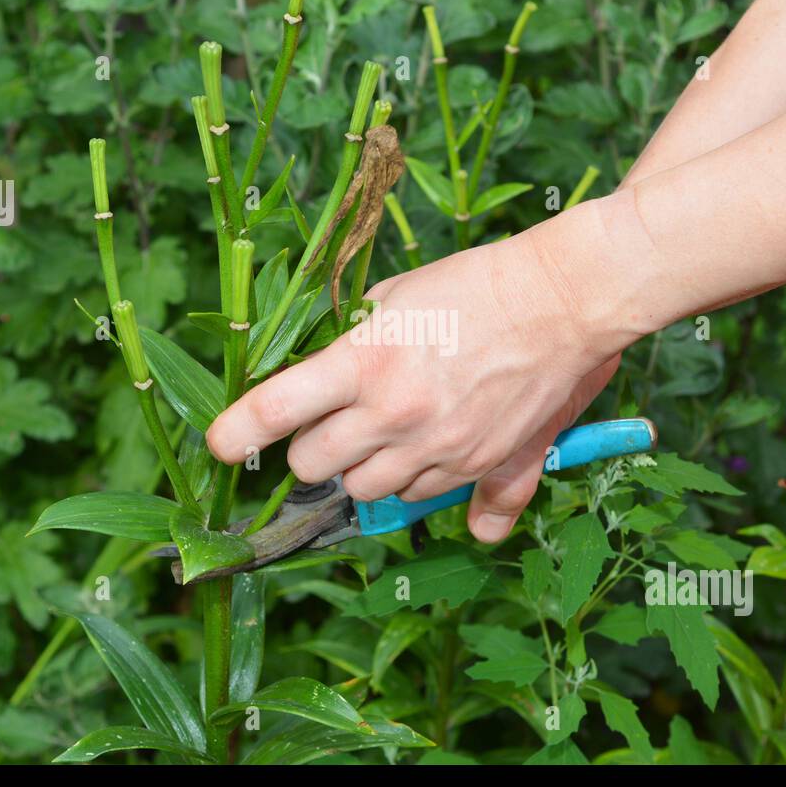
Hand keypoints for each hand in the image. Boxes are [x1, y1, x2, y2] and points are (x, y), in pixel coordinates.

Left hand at [206, 194, 654, 539]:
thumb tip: (320, 380)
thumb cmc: (477, 286)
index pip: (278, 410)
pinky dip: (411, 482)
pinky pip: (420, 500)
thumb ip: (353, 341)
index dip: (237, 433)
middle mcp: (393, 414)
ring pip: (362, 491)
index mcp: (365, 361)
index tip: (221, 446)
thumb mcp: (400, 295)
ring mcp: (435, 448)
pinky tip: (426, 449)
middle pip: (312, 466)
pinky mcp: (474, 467)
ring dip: (359, 469)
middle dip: (309, 450)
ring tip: (383, 433)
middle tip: (327, 424)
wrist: (564, 302)